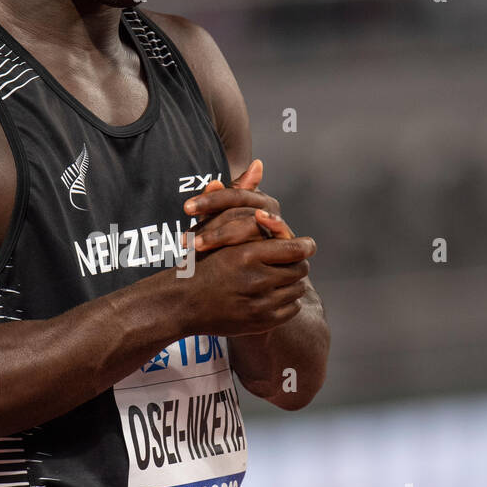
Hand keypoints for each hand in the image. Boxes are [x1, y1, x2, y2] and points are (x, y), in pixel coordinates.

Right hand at [175, 159, 316, 335]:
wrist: (180, 304)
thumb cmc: (198, 261)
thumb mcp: (217, 226)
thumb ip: (240, 196)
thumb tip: (259, 164)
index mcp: (246, 254)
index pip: (296, 249)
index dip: (304, 246)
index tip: (305, 244)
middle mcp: (255, 280)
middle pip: (300, 270)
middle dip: (297, 265)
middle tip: (292, 262)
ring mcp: (258, 305)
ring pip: (296, 290)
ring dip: (291, 283)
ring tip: (281, 277)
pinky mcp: (260, 323)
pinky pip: (289, 310)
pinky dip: (285, 302)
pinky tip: (273, 295)